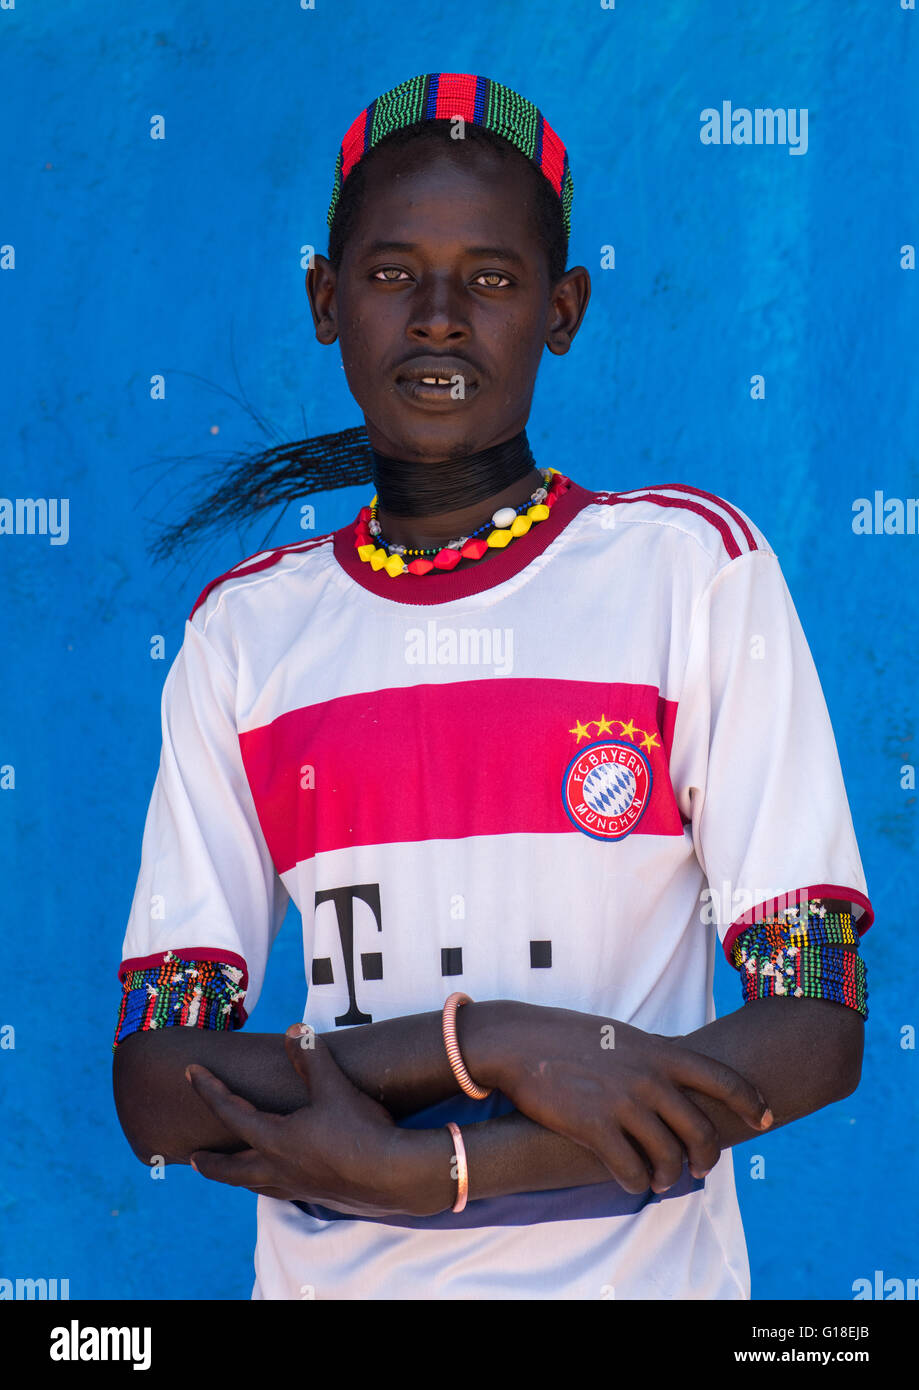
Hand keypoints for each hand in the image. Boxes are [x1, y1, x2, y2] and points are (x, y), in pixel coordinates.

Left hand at [185, 1026, 435, 1216]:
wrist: (394, 1176)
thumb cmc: (360, 1130)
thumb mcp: (334, 1087)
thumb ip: (311, 1058)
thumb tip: (293, 1029)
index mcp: (275, 1140)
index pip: (231, 1112)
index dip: (209, 1089)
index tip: (191, 1072)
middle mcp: (279, 1168)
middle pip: (232, 1169)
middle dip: (211, 1163)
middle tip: (193, 1158)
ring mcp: (298, 1187)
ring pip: (256, 1185)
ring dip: (239, 1177)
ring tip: (235, 1173)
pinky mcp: (319, 1197)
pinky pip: (282, 1193)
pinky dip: (270, 1185)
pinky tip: (283, 1181)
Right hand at [488, 1005, 772, 1195]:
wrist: (521, 1041)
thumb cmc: (572, 1038)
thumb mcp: (624, 1036)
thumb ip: (655, 1056)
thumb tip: (682, 1069)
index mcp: (660, 1052)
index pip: (723, 1079)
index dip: (752, 1101)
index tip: (766, 1119)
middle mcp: (649, 1078)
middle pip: (701, 1130)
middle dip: (707, 1156)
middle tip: (701, 1166)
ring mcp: (623, 1103)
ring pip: (669, 1157)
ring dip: (670, 1176)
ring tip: (661, 1179)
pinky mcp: (594, 1127)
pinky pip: (631, 1171)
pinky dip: (637, 1183)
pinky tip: (632, 1182)